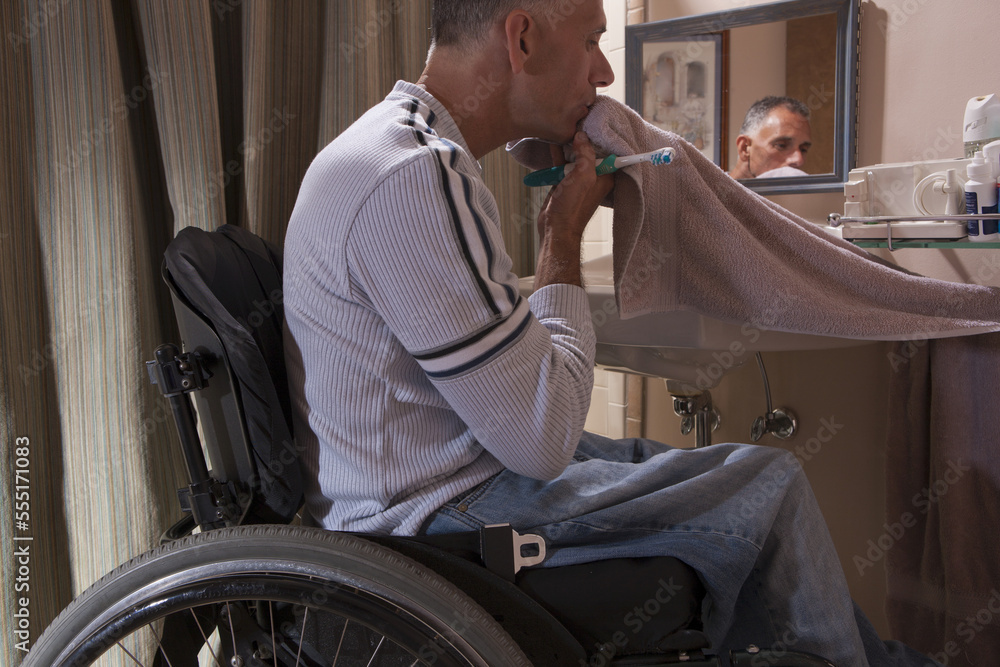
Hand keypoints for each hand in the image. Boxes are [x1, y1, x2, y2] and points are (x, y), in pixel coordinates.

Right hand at [534, 132, 614, 288]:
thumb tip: (581, 136)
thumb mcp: (583, 175)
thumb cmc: (573, 207)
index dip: (604, 137)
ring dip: (569, 144)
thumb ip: (585, 153)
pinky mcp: (564, 181)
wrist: (555, 227)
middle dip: (585, 137)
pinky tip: (553, 141)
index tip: (599, 122)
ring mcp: (579, 179)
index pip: (611, 151)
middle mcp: (595, 176)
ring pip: (575, 155)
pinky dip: (558, 153)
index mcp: (606, 176)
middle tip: (579, 120)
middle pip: (592, 150)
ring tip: (565, 127)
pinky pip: (562, 163)